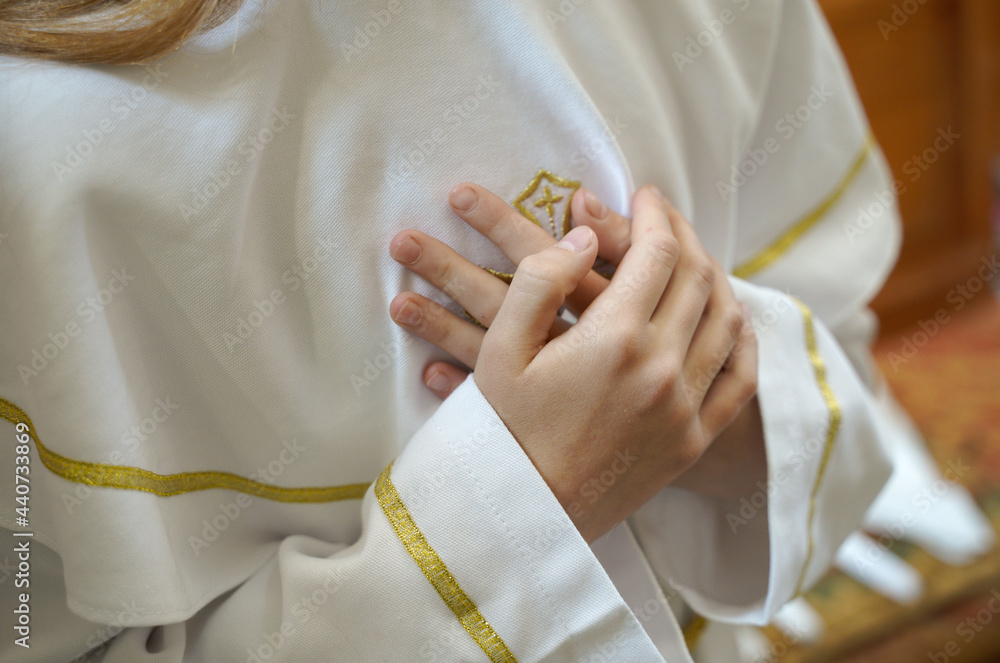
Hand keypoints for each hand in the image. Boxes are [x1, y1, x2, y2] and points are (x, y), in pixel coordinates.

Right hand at [391, 185, 756, 540]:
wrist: (523, 515)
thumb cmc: (502, 431)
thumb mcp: (500, 351)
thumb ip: (540, 283)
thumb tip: (584, 239)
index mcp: (615, 341)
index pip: (657, 253)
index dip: (653, 213)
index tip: (642, 194)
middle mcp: (662, 370)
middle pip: (697, 277)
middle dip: (684, 234)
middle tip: (665, 215)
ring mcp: (686, 408)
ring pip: (726, 319)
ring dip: (714, 276)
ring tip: (691, 257)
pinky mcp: (694, 440)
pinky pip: (740, 377)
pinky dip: (741, 337)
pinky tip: (727, 320)